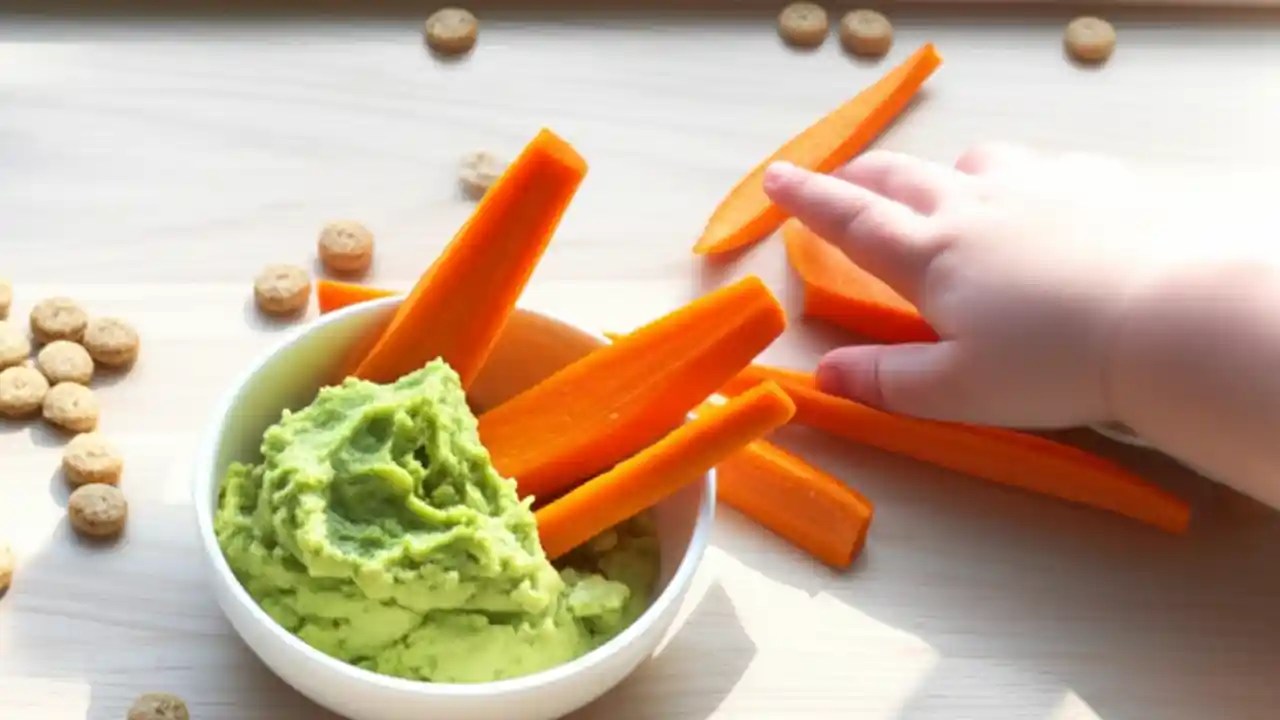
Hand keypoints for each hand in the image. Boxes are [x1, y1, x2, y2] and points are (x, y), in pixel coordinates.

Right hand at [763, 144, 1162, 427]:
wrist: (1170, 318)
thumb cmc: (1054, 363)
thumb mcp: (956, 392)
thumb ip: (885, 382)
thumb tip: (822, 376)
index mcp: (931, 255)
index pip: (852, 220)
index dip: (808, 200)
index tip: (776, 179)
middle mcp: (974, 207)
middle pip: (901, 179)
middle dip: (858, 178)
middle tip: (835, 179)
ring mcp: (1036, 187)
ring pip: (971, 162)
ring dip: (941, 173)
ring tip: (942, 192)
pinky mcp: (1094, 183)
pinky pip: (1041, 167)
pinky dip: (1018, 178)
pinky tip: (1036, 201)